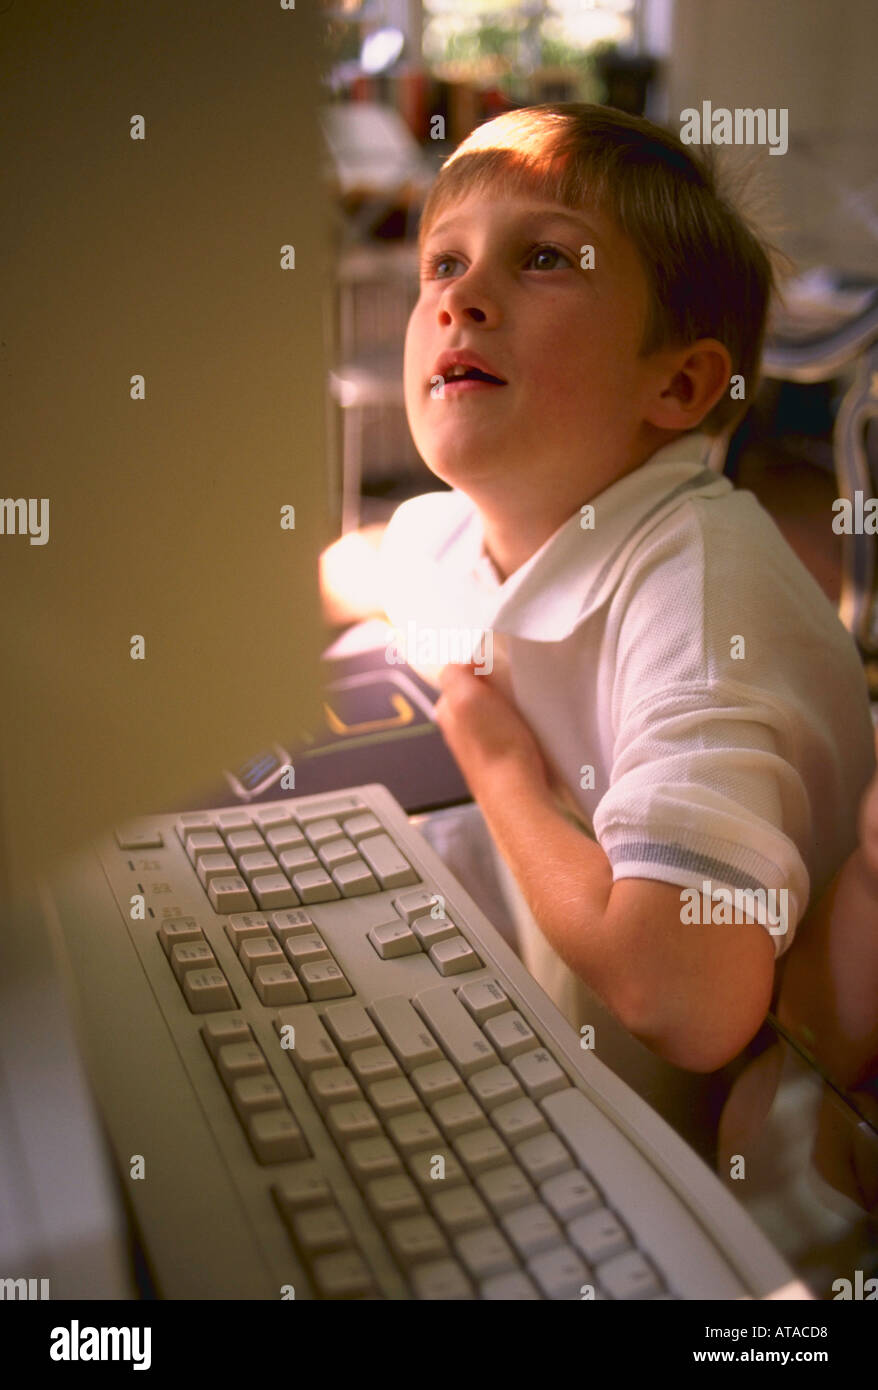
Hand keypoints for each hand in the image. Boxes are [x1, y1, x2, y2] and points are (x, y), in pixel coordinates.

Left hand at [433, 662, 550, 798]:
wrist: (517, 793)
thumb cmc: (495, 746)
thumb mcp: (465, 696)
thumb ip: (455, 673)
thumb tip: (465, 664)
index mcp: (446, 711)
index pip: (458, 674)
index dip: (478, 666)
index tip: (496, 667)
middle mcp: (457, 730)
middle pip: (477, 692)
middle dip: (494, 685)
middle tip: (512, 685)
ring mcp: (479, 745)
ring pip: (493, 711)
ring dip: (508, 704)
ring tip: (522, 705)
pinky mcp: (501, 757)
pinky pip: (508, 730)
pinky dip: (518, 724)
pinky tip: (527, 728)